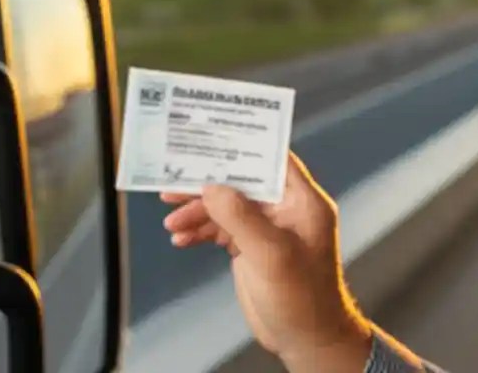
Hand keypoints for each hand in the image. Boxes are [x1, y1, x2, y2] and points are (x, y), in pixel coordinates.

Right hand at [161, 152, 373, 371]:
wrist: (306, 337)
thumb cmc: (302, 296)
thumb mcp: (272, 254)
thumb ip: (242, 217)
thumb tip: (213, 187)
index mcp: (303, 201)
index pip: (275, 160)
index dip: (246, 147)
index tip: (212, 139)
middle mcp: (286, 210)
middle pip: (243, 183)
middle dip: (208, 185)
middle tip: (172, 186)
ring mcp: (268, 229)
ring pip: (228, 207)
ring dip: (199, 212)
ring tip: (171, 224)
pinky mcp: (252, 248)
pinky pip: (222, 230)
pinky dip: (201, 232)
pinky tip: (180, 239)